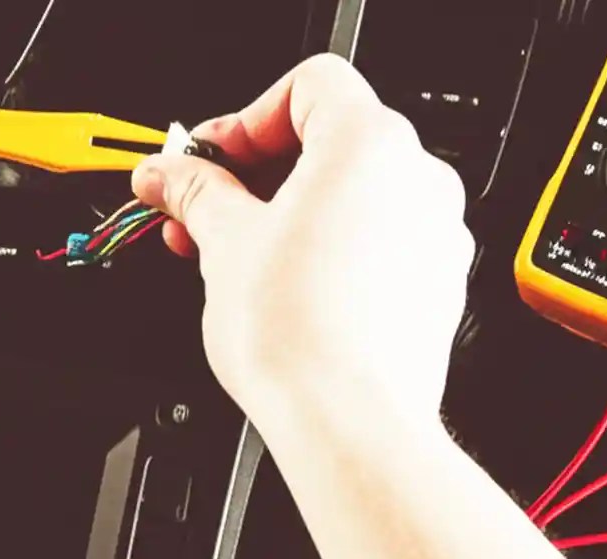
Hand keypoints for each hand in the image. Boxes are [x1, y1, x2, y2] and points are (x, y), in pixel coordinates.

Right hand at [131, 54, 472, 440]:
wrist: (351, 425)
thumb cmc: (303, 340)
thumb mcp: (224, 244)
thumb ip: (195, 191)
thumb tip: (171, 174)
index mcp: (370, 144)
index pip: (309, 85)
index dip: (245, 118)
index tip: (207, 160)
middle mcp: (417, 179)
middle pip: (328, 139)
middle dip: (255, 171)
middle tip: (202, 207)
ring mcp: (435, 232)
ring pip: (351, 194)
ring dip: (287, 212)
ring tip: (233, 254)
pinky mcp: (435, 281)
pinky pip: (376, 239)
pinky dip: (328, 247)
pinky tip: (282, 284)